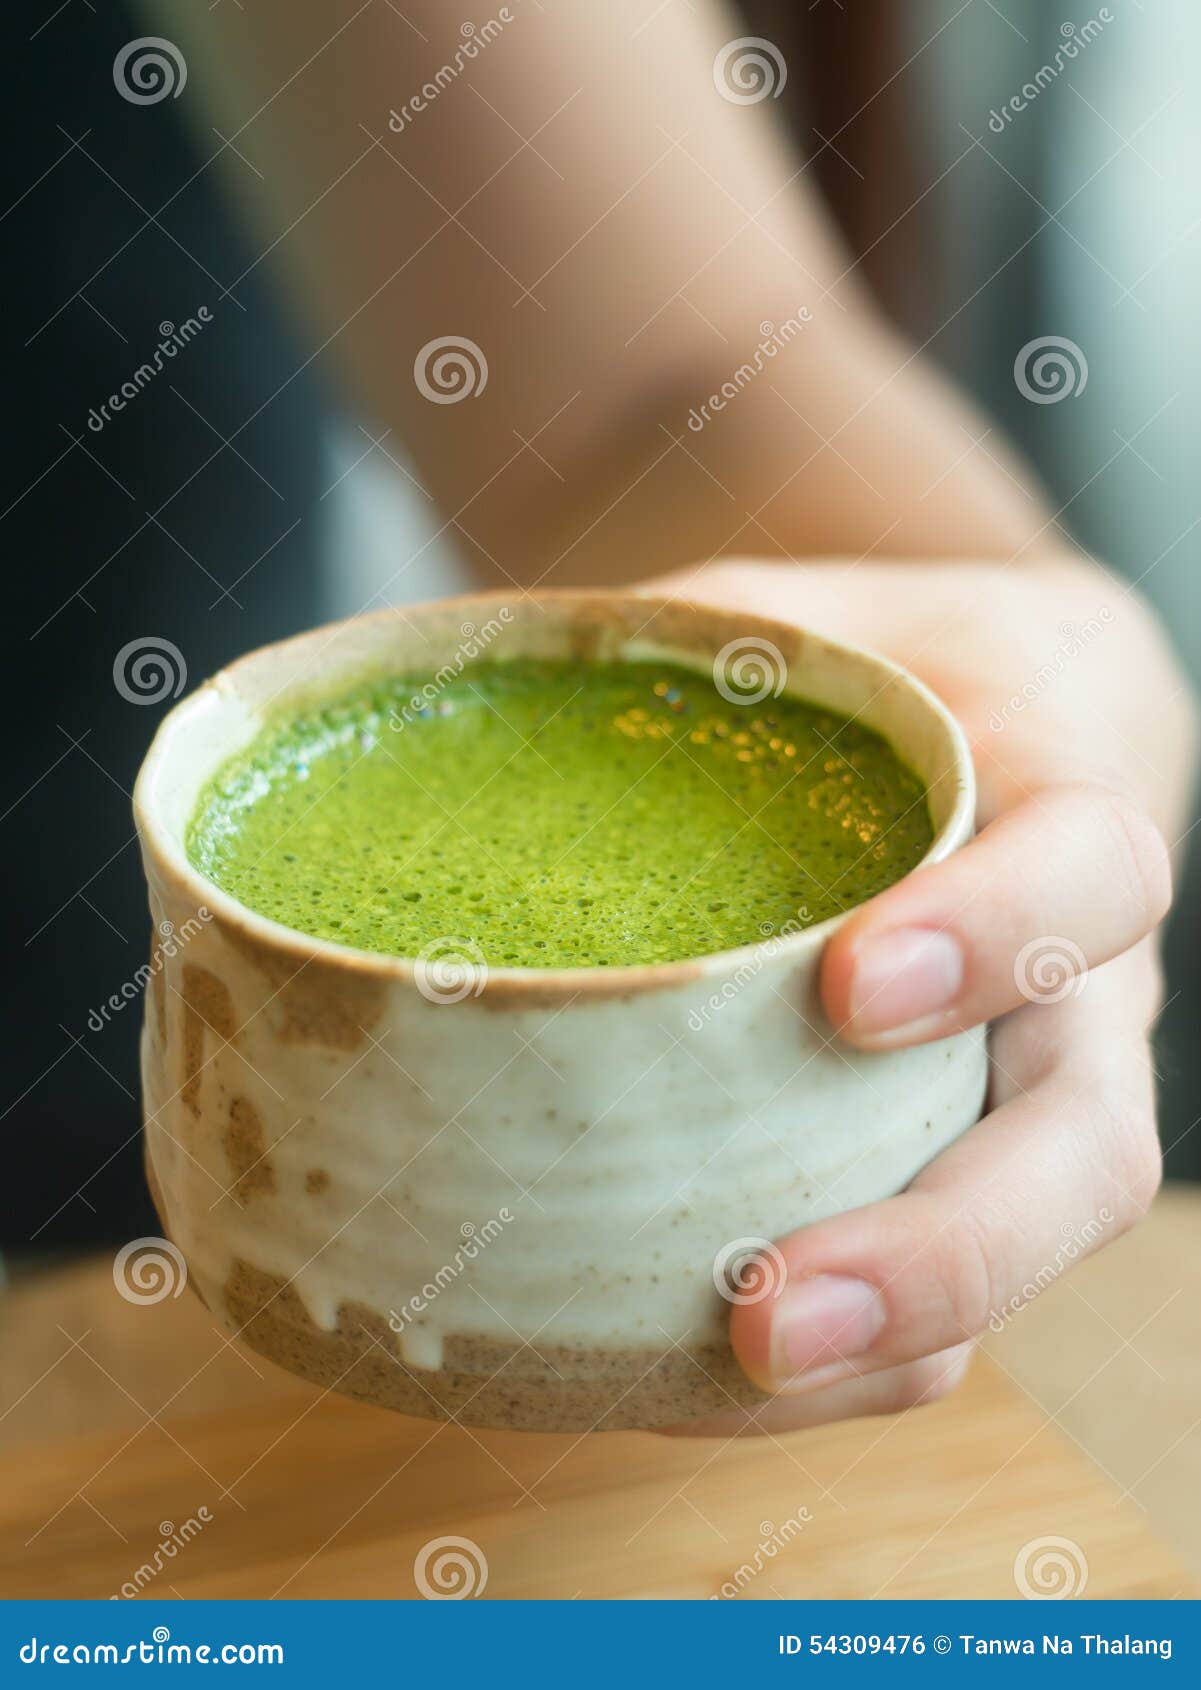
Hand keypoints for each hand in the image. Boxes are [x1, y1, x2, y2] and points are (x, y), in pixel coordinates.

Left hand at [643, 556, 1196, 1435]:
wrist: (966, 718)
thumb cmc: (856, 671)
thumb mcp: (776, 617)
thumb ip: (649, 650)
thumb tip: (398, 709)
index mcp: (1051, 807)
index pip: (1090, 876)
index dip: (1000, 937)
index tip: (847, 985)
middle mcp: (1067, 988)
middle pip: (1087, 1148)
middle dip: (948, 1250)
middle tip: (770, 1307)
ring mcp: (1017, 1095)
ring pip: (1021, 1260)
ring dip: (885, 1349)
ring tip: (719, 1378)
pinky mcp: (942, 1159)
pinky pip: (928, 1298)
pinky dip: (825, 1363)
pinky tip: (675, 1372)